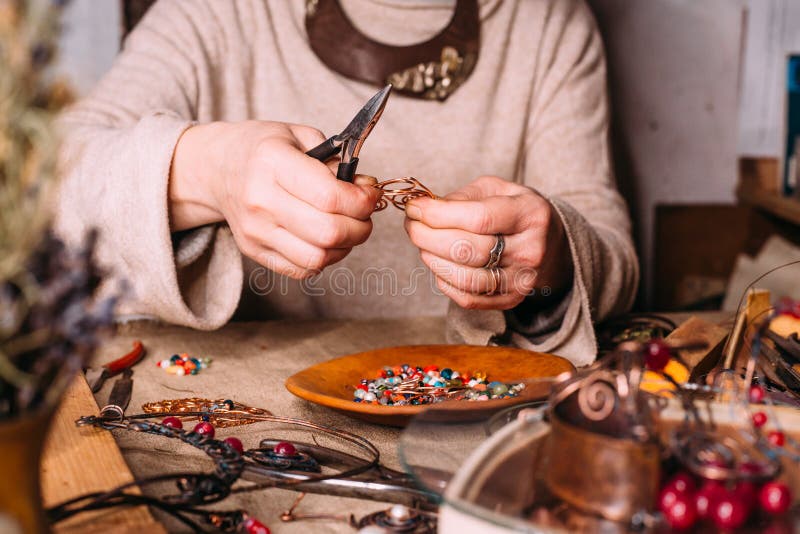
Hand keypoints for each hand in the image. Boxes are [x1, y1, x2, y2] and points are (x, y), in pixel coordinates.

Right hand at [169, 120, 380, 278]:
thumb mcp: (300, 136)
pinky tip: (327, 240)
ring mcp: (255, 230)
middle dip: (361, 227)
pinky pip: (302, 269)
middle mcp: (260, 200)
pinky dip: (325, 259)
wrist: (218, 168)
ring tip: (348, 227)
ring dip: (346, 246)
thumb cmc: (264, 148)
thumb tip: (367, 190)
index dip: (363, 201)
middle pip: (328, 233)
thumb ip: (337, 162)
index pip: (330, 197)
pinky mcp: (254, 251)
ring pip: (317, 258)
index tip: (371, 195)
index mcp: (272, 162)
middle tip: (364, 214)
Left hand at [404, 176, 572, 309]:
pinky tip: (439, 265)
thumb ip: (464, 196)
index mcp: (530, 214)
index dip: (439, 214)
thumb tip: (428, 209)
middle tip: (412, 226)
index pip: (479, 218)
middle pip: (468, 250)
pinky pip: (469, 299)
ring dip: (433, 260)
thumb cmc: (515, 210)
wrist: (551, 243)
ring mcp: (522, 279)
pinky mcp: (511, 300)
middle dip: (428, 236)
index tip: (414, 208)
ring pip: (466, 278)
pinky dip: (445, 282)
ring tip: (423, 245)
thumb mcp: (498, 189)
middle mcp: (530, 250)